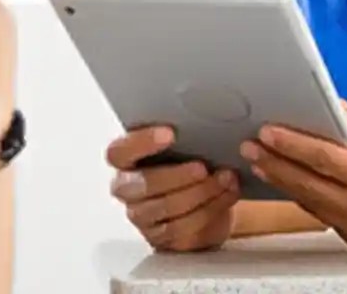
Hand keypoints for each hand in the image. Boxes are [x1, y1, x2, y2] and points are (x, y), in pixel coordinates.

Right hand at [107, 126, 240, 251]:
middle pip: (143, 185)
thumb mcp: (186, 142)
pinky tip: (227, 193)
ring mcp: (143, 215)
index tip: (170, 133)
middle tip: (203, 167)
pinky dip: (211, 208)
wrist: (207, 195)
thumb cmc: (190, 160)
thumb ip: (184, 132)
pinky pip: (185, 226)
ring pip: (166, 207)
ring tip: (225, 178)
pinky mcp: (162, 236)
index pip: (119, 152)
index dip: (141, 143)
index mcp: (126, 159)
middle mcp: (128, 188)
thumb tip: (205, 110)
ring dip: (200, 192)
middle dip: (177, 176)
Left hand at [241, 104, 346, 252]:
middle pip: (309, 186)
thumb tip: (335, 110)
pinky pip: (328, 219)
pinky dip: (310, 200)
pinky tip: (295, 185)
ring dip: (286, 184)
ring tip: (264, 164)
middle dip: (276, 164)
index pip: (325, 160)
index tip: (268, 133)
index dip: (292, 145)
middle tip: (251, 148)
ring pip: (313, 205)